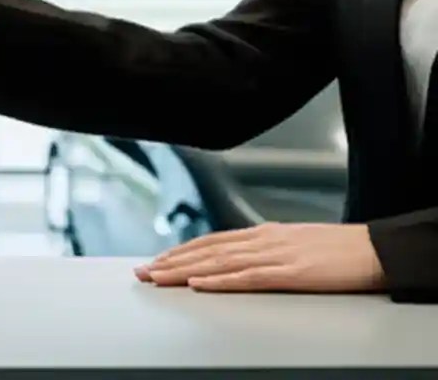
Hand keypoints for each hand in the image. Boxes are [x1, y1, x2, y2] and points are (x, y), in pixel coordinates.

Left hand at [135, 223, 386, 293]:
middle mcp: (262, 241)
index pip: (211, 241)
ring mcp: (275, 256)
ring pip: (219, 262)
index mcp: (263, 233)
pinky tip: (200, 284)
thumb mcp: (293, 242)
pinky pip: (248, 277)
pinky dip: (220, 280)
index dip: (181, 251)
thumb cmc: (337, 249)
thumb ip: (265, 247)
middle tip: (143, 272)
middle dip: (171, 262)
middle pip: (207, 251)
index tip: (156, 260)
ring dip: (185, 271)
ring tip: (159, 278)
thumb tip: (239, 255)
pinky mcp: (290, 273)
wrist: (374, 249)